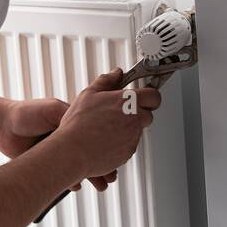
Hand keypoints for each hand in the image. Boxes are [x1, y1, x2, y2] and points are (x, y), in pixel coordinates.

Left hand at [0, 95, 114, 191]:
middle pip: (88, 154)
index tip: (114, 155)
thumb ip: (70, 115)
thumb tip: (89, 128)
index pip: (93, 136)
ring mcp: (56, 152)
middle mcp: (65, 138)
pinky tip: (77, 185)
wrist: (1, 126)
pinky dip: (70, 181)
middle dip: (101, 166)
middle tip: (111, 177)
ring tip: (100, 185)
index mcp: (70, 123)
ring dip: (89, 175)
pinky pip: (61, 176)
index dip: (103, 146)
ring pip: (77, 166)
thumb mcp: (52, 108)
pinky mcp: (45, 165)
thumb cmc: (25, 113)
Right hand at [52, 68, 160, 183]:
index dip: (149, 96)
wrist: (72, 151)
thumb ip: (106, 80)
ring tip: (108, 127)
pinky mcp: (128, 152)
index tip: (143, 96)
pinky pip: (130, 144)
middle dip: (139, 113)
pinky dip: (122, 142)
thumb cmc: (78, 124)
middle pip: (148, 114)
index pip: (154, 96)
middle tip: (122, 112)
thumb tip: (116, 74)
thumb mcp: (89, 94)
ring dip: (129, 127)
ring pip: (138, 130)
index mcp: (128, 102)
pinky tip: (106, 139)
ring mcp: (133, 137)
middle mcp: (134, 119)